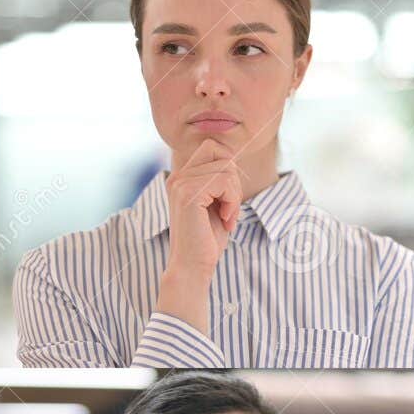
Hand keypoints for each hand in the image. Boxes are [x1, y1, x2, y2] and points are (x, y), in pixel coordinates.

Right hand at [166, 139, 241, 274]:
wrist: (192, 266)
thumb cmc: (207, 239)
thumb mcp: (217, 204)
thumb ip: (221, 181)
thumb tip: (233, 157)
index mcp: (182, 177)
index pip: (212, 148)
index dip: (230, 169)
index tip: (229, 197)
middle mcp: (178, 176)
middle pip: (223, 157)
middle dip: (235, 184)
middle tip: (229, 210)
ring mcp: (181, 183)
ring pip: (227, 169)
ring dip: (235, 196)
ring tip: (226, 217)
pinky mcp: (188, 194)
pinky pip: (225, 183)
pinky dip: (233, 202)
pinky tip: (224, 220)